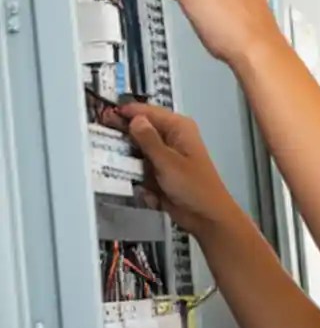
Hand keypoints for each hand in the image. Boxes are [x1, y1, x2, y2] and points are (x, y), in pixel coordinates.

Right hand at [112, 102, 240, 236]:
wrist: (205, 215)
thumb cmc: (193, 187)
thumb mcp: (167, 161)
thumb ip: (148, 140)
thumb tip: (136, 119)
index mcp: (179, 128)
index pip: (149, 112)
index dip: (127, 112)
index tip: (106, 114)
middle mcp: (173, 138)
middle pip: (141, 131)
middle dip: (126, 141)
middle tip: (110, 145)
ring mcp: (166, 156)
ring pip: (139, 153)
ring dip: (135, 165)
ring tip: (140, 178)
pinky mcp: (161, 172)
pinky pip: (143, 170)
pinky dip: (143, 180)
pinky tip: (152, 192)